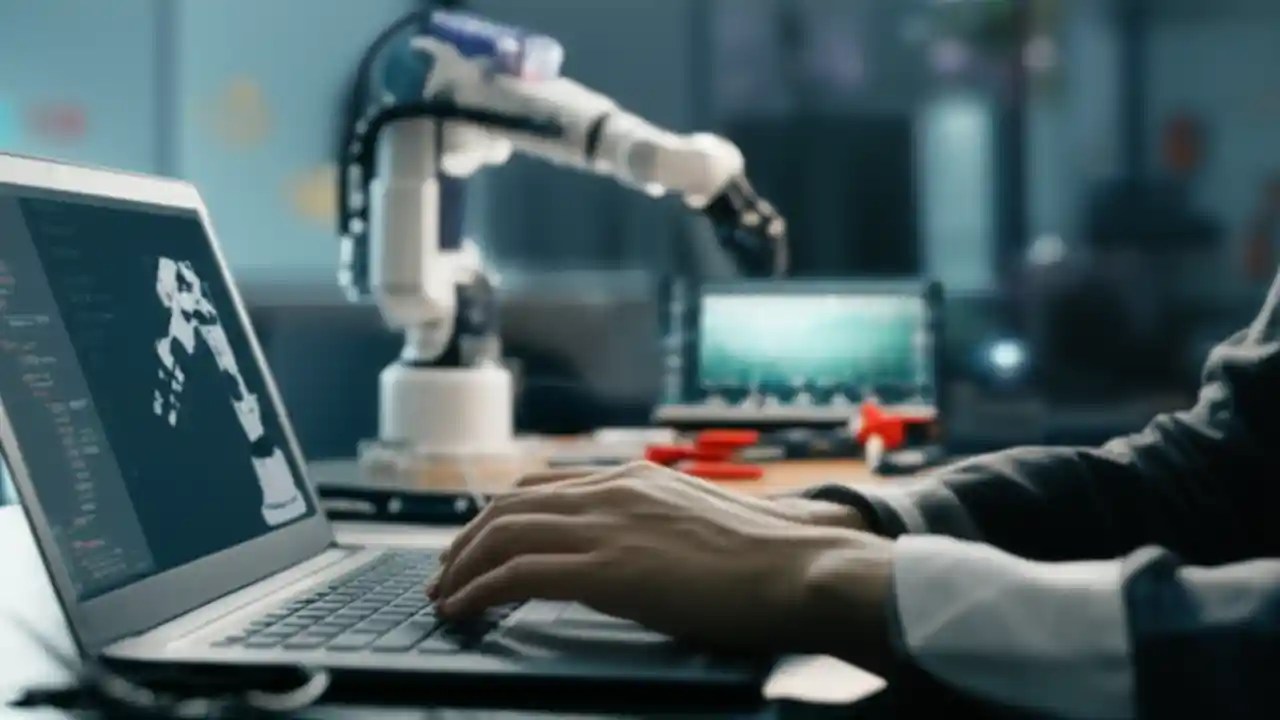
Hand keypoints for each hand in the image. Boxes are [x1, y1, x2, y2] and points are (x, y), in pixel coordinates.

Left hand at [429, 462, 894, 669]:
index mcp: (633, 479)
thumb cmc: (767, 561)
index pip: (542, 488)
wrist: (800, 569)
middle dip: (467, 540)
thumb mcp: (698, 526)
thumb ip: (658, 529)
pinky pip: (518, 575)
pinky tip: (462, 610)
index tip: (478, 542)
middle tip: (446, 572)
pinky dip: (479, 591)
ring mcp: (607, 526)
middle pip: (510, 506)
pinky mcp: (607, 569)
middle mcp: (611, 491)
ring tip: (443, 596)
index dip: (499, 516)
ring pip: (504, 535)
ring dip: (463, 567)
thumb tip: (640, 554)